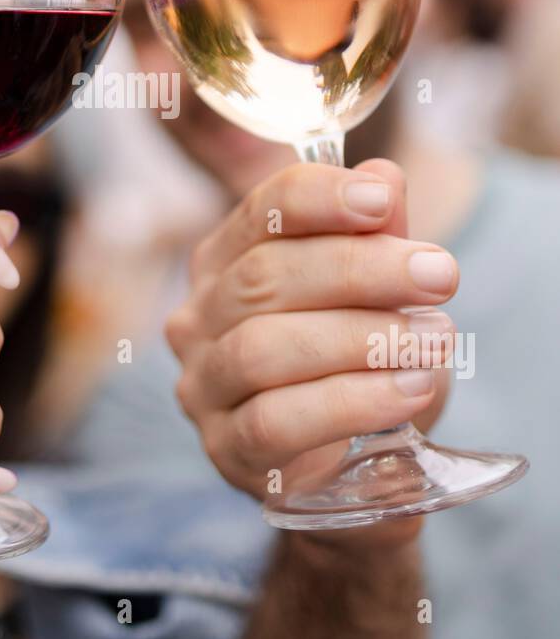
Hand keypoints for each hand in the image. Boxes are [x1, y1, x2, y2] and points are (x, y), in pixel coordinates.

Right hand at [167, 160, 455, 535]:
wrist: (359, 463)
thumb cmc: (361, 361)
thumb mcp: (379, 293)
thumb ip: (376, 235)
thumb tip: (383, 176)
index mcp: (226, 261)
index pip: (262, 212)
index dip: (320, 199)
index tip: (382, 202)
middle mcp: (198, 318)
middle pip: (265, 277)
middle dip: (360, 269)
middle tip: (441, 275)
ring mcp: (203, 387)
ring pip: (261, 349)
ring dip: (359, 339)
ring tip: (433, 341)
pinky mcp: (226, 452)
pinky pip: (275, 422)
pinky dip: (350, 402)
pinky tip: (408, 390)